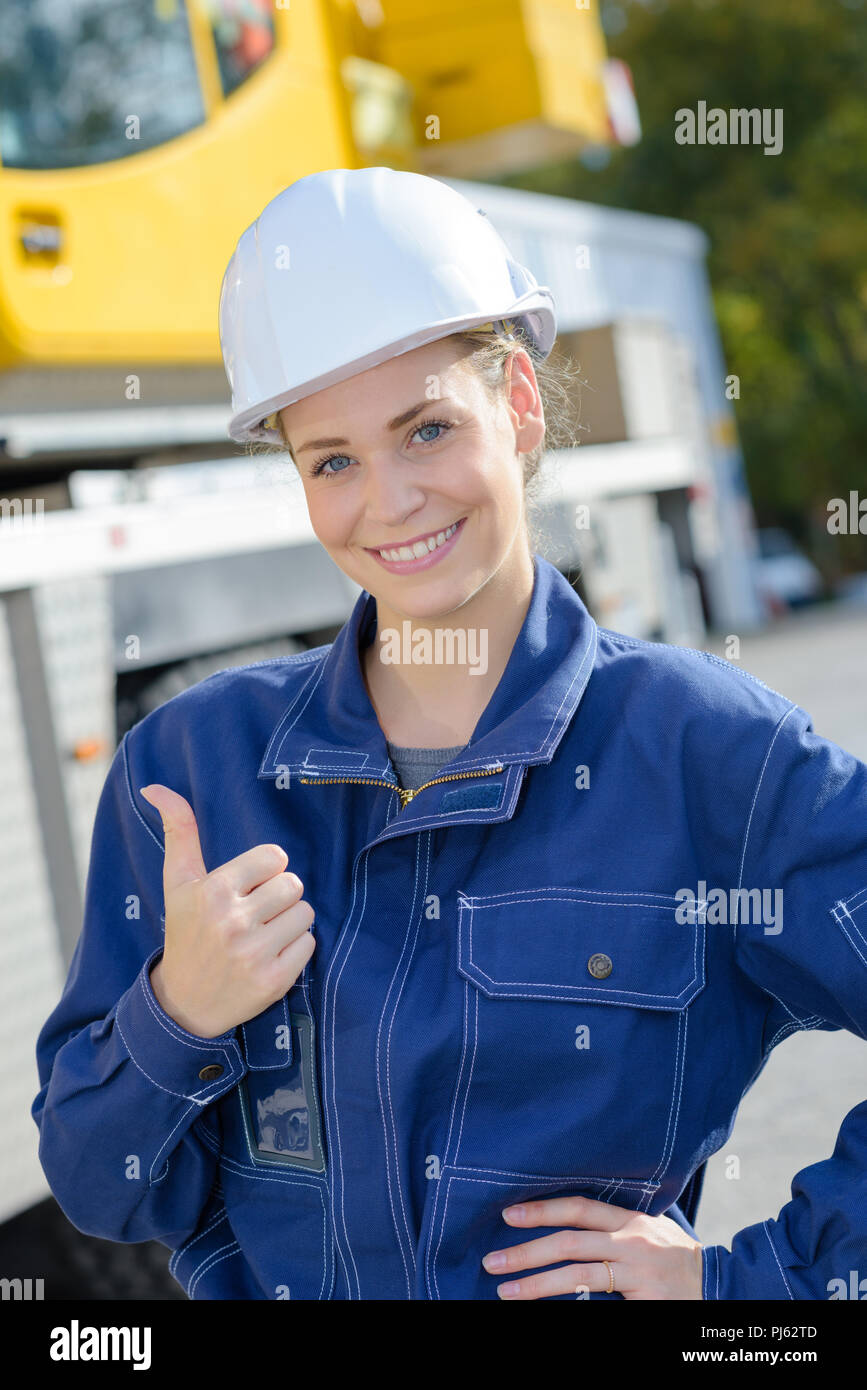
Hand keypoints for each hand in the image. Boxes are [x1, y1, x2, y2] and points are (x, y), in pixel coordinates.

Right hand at [140, 784, 315, 1037]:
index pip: (274, 857)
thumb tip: (154, 786)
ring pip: (305, 913)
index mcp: (212, 891)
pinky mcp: (274, 981)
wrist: (184, 1004)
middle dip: (279, 897)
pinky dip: (296, 949)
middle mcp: (233, 922)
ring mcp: (255, 953)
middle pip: (293, 885)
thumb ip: (178, 830)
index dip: (265, 870)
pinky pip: (310, 944)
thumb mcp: (178, 883)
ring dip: (290, 923)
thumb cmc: (186, 933)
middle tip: (256, 914)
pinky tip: (270, 956)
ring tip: (263, 935)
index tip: (248, 887)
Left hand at [481, 1195, 703, 1299]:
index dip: (542, 1210)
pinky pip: (599, 1305)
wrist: (720, 1286)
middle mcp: (632, 1242)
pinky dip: (570, 1308)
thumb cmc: (676, 1258)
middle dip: (527, 1252)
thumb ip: (613, 1226)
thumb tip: (564, 1221)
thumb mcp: (648, 1231)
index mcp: (630, 1220)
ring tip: (506, 1291)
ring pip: (578, 1277)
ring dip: (536, 1284)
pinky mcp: (643, 1301)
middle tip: (492, 1261)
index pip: (578, 1208)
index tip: (508, 1215)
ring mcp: (638, 1274)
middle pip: (570, 1243)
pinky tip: (545, 1310)